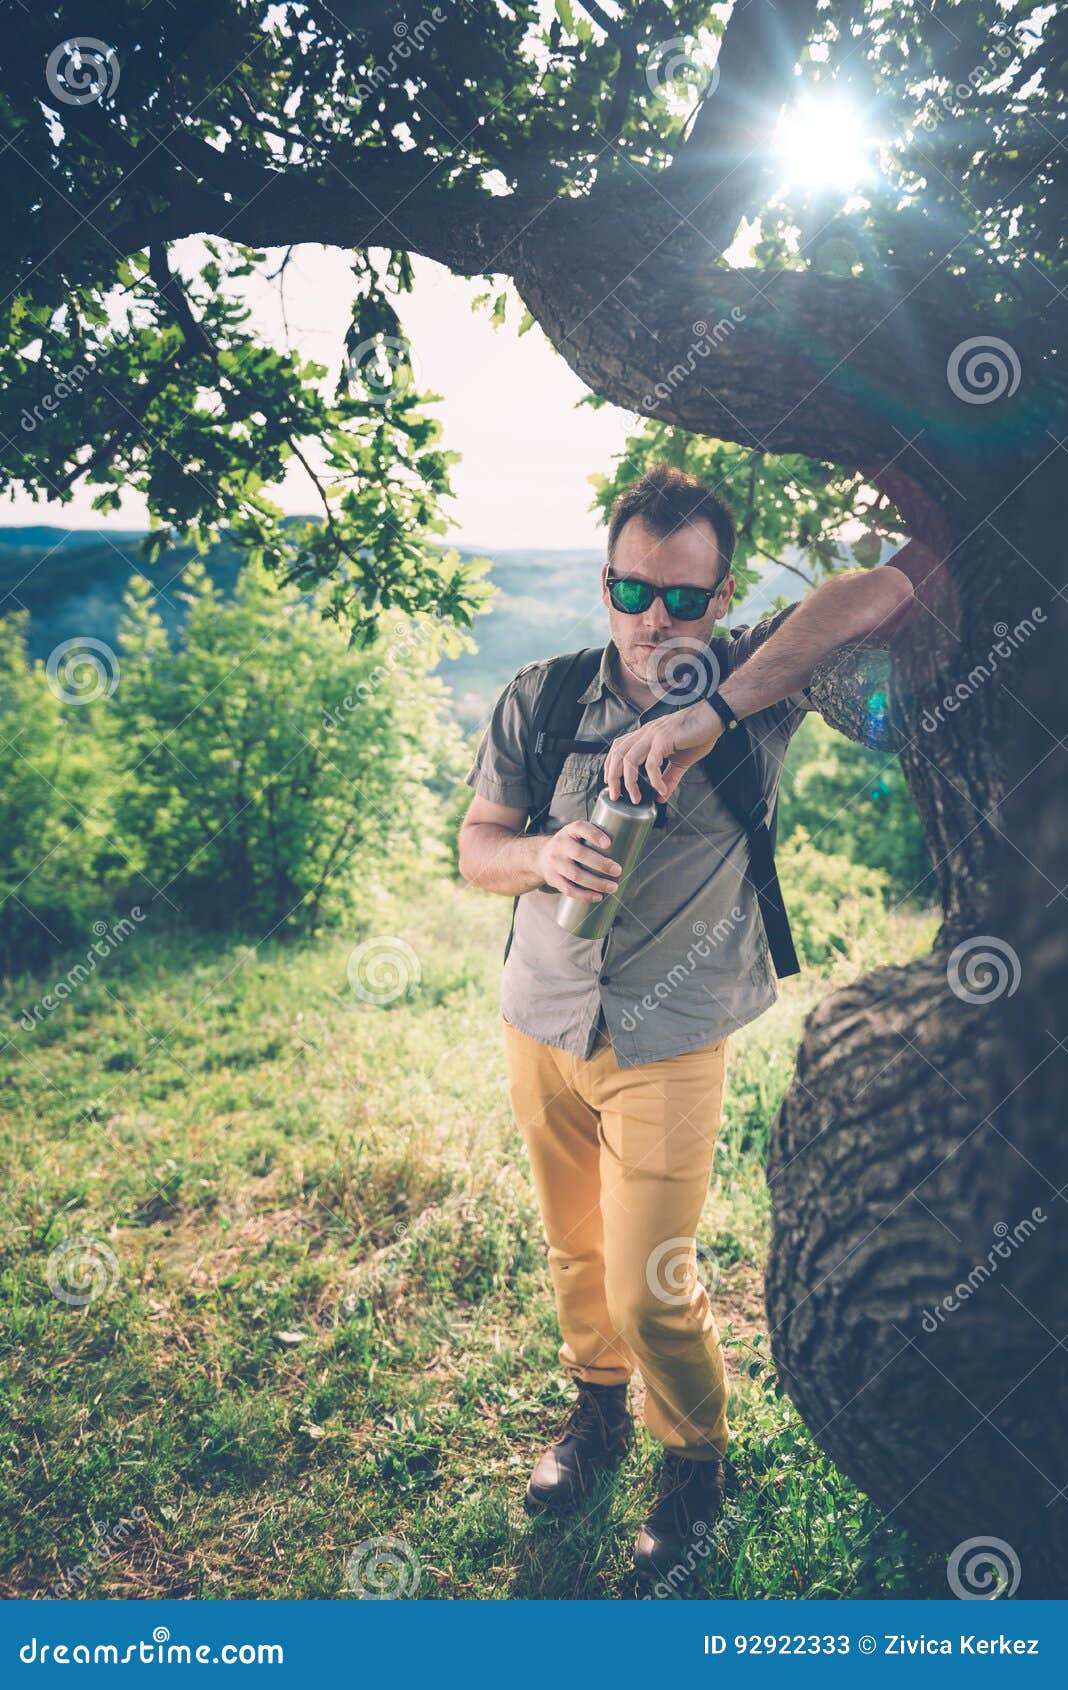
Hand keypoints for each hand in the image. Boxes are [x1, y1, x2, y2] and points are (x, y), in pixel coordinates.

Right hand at [537, 821, 622, 903]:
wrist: (540, 857)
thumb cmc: (569, 845)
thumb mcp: (576, 834)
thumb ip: (595, 838)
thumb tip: (628, 848)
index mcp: (570, 831)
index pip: (581, 828)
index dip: (595, 835)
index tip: (609, 843)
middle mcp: (560, 845)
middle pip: (580, 855)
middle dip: (601, 864)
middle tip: (618, 871)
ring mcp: (555, 863)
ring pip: (576, 875)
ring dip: (596, 883)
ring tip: (613, 887)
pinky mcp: (553, 879)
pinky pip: (569, 889)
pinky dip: (584, 896)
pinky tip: (597, 897)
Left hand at [604, 699, 723, 802]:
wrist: (714, 717)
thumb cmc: (698, 734)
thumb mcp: (680, 761)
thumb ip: (669, 778)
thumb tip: (661, 797)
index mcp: (646, 734)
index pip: (619, 747)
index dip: (610, 764)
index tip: (610, 782)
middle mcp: (646, 733)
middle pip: (618, 754)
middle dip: (613, 776)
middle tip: (615, 795)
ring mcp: (654, 735)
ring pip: (630, 759)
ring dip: (629, 781)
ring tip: (635, 798)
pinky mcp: (665, 739)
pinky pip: (652, 762)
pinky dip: (654, 779)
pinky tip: (661, 789)